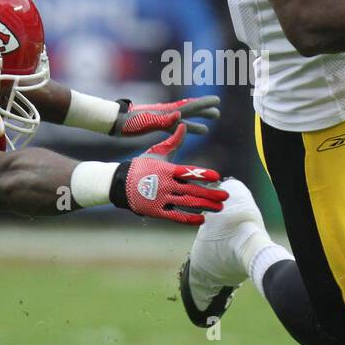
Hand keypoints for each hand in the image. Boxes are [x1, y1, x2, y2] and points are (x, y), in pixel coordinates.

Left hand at [110, 95, 220, 136]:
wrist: (116, 122)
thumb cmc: (130, 123)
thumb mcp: (146, 121)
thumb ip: (163, 119)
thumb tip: (180, 115)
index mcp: (167, 112)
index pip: (190, 106)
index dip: (204, 104)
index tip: (217, 101)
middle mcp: (167, 113)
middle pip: (190, 111)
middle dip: (204, 112)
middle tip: (218, 112)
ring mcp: (162, 118)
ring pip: (184, 121)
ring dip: (196, 123)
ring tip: (208, 128)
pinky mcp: (156, 125)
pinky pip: (175, 128)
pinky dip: (183, 130)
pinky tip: (186, 132)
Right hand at [110, 124, 227, 224]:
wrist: (119, 183)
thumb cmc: (141, 166)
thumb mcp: (158, 152)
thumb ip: (174, 141)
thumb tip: (183, 124)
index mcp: (167, 170)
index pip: (188, 172)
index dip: (202, 174)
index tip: (216, 177)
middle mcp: (166, 185)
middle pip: (192, 190)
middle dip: (211, 194)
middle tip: (225, 197)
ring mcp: (161, 199)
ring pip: (187, 203)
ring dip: (205, 206)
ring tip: (219, 208)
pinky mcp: (157, 211)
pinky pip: (175, 216)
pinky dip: (189, 219)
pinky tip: (202, 219)